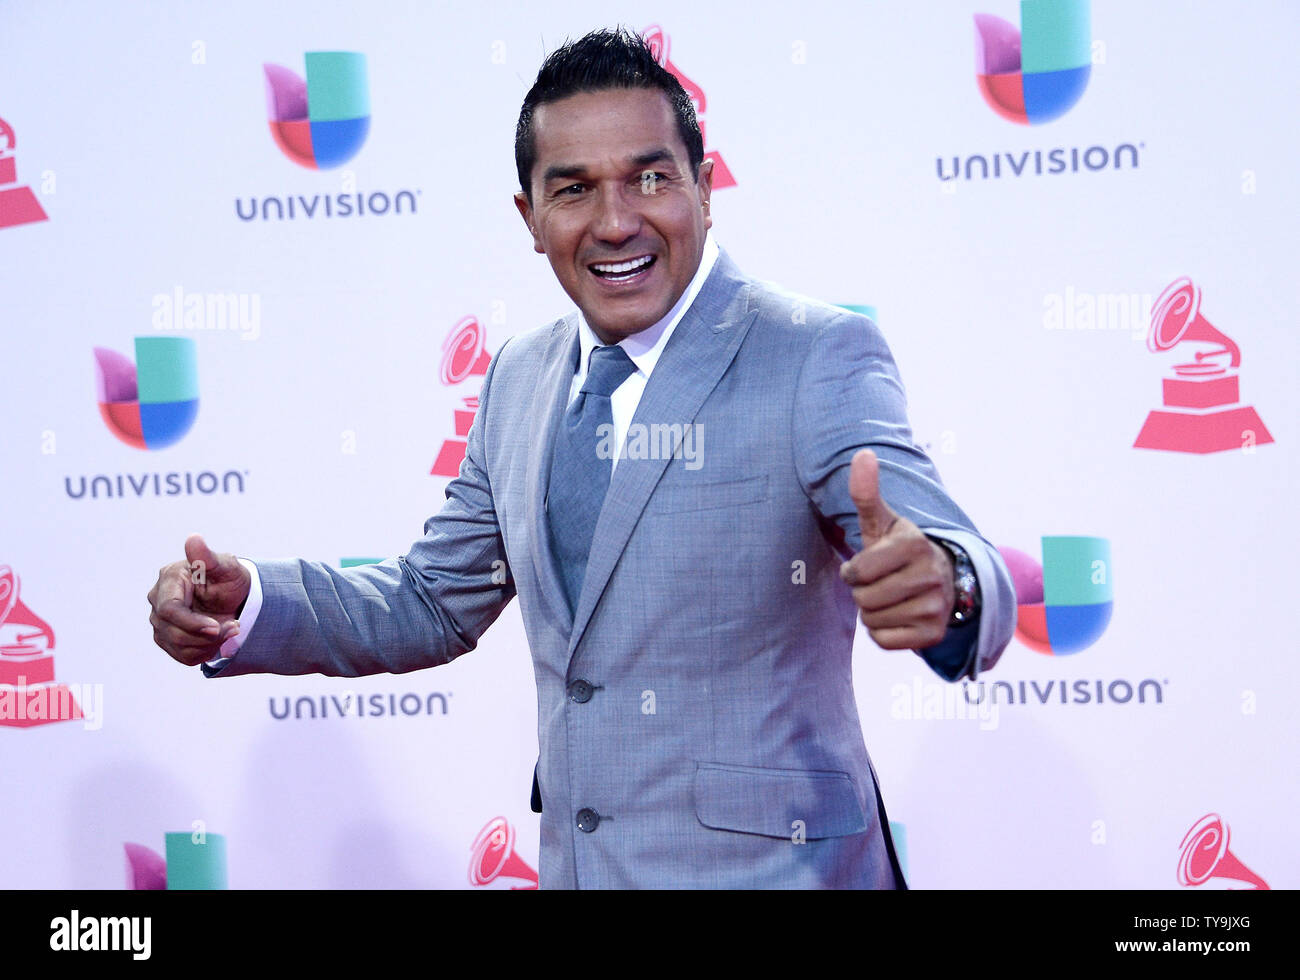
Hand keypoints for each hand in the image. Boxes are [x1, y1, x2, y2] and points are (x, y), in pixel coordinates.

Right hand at [148, 534, 250, 666]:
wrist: (234, 597)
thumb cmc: (229, 578)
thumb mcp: (226, 566)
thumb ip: (208, 557)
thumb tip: (194, 539)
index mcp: (169, 579)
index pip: (170, 610)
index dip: (192, 623)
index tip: (217, 627)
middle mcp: (158, 600)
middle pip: (173, 632)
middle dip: (207, 635)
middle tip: (235, 627)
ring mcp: (160, 621)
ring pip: (178, 646)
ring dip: (209, 644)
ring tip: (229, 628)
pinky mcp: (167, 638)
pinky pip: (183, 656)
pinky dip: (205, 652)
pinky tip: (218, 638)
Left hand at [839, 450, 954, 649]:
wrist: (942, 580)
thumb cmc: (899, 549)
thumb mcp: (882, 522)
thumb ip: (866, 492)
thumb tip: (863, 454)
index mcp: (915, 544)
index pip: (859, 571)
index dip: (853, 571)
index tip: (864, 565)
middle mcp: (931, 576)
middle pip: (864, 599)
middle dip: (862, 592)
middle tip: (879, 583)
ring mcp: (936, 607)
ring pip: (872, 621)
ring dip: (872, 612)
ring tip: (889, 597)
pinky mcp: (934, 634)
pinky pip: (884, 641)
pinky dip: (882, 632)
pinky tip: (897, 615)